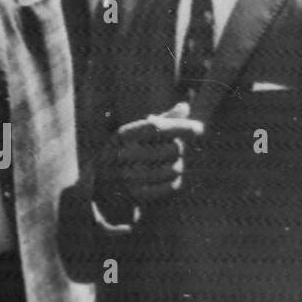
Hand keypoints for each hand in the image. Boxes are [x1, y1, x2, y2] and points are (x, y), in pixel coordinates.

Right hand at [92, 103, 205, 222]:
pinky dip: (174, 181)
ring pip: (174, 169)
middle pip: (171, 149)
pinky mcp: (136, 195)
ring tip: (169, 164)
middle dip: (178, 148)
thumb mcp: (135, 134)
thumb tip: (185, 106)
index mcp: (122, 135)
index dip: (181, 127)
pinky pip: (170, 187)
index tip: (200, 128)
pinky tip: (168, 178)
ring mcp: (128, 176)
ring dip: (177, 166)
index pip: (157, 128)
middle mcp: (122, 154)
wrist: (101, 185)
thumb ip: (160, 121)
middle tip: (173, 149)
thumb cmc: (125, 152)